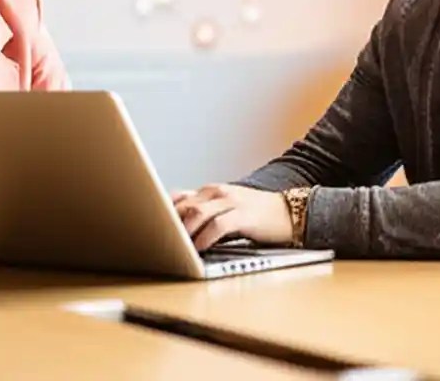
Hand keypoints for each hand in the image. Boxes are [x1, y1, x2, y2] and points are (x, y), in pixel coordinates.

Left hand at [171, 184, 292, 250]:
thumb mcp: (226, 209)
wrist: (289, 213)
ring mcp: (230, 201)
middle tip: (159, 244)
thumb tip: (177, 227)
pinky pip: (218, 225)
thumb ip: (204, 212)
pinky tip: (199, 248)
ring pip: (197, 213)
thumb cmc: (256, 214)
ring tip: (176, 247)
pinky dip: (205, 237)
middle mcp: (217, 192)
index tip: (150, 230)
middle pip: (184, 206)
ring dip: (184, 232)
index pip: (177, 198)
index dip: (162, 215)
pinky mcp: (243, 215)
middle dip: (169, 226)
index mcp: (210, 191)